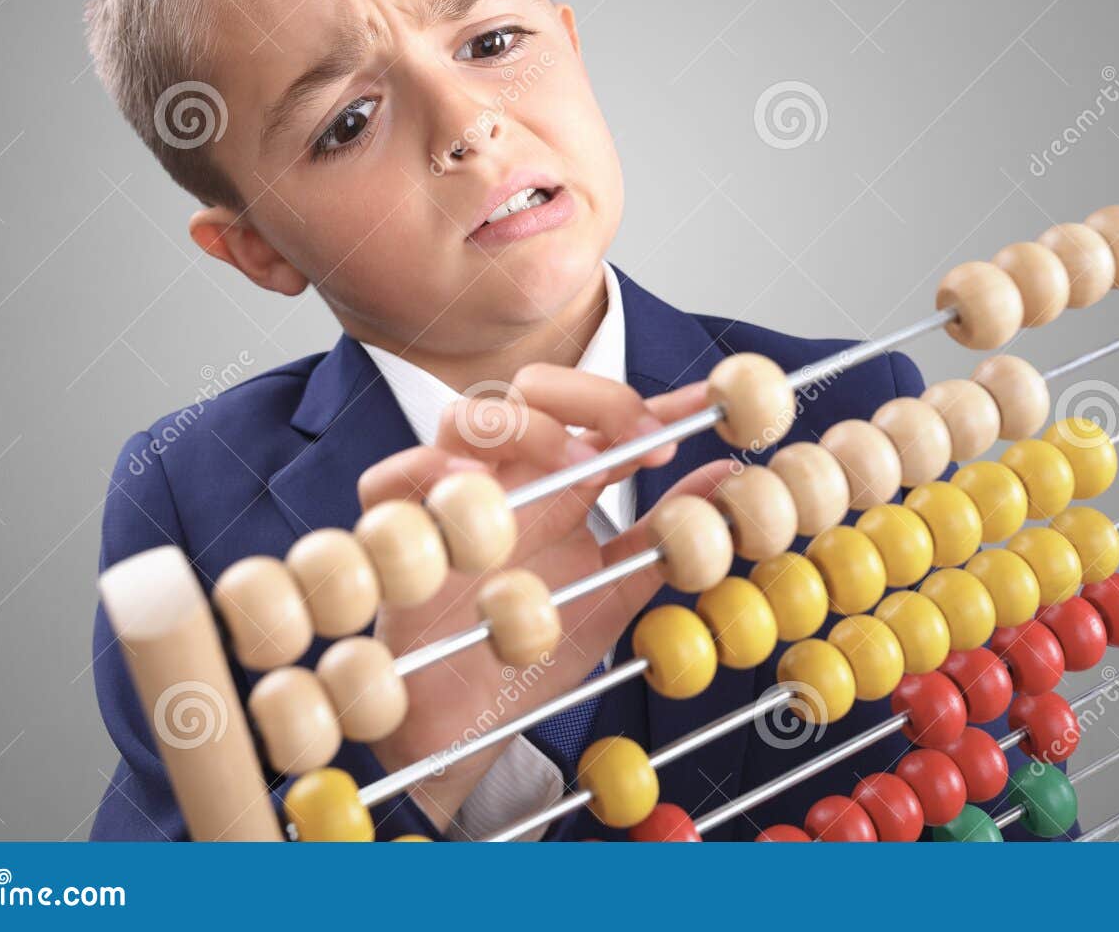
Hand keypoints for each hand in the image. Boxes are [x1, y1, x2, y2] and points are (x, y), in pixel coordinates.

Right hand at [354, 368, 729, 830]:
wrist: (464, 728)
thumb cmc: (531, 650)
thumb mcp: (614, 589)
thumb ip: (664, 534)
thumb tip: (729, 481)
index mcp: (559, 484)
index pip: (605, 419)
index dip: (653, 403)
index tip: (702, 410)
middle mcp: (505, 478)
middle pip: (533, 390)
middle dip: (589, 396)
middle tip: (638, 437)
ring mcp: (449, 499)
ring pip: (463, 416)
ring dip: (520, 424)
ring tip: (570, 463)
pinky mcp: (396, 534)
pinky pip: (389, 478)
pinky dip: (426, 469)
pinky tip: (470, 487)